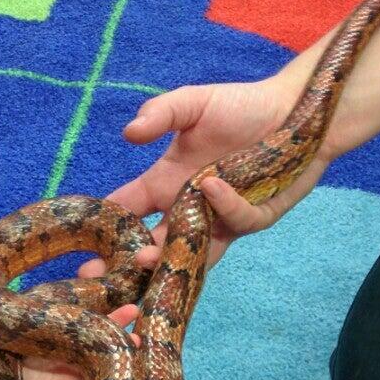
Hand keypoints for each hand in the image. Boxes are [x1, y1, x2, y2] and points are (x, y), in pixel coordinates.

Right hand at [81, 76, 325, 276]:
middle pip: (154, 244)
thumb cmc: (240, 106)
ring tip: (147, 257)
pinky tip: (211, 186)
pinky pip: (236, 223)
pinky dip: (224, 207)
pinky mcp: (255, 218)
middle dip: (128, 262)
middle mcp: (190, 209)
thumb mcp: (192, 103)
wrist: (296, 110)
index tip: (83, 250)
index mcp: (166, 184)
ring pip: (194, 252)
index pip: (128, 213)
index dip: (106, 232)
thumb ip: (160, 113)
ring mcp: (222, 219)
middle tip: (100, 275)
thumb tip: (129, 133)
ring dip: (171, 258)